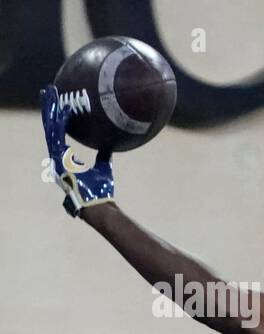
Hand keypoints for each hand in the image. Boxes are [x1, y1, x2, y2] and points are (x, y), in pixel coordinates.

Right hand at [40, 85, 114, 217]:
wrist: (98, 205)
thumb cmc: (101, 191)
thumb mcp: (104, 168)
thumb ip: (103, 156)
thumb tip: (108, 146)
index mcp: (66, 159)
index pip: (60, 134)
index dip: (59, 120)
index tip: (59, 106)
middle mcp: (58, 157)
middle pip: (52, 128)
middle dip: (50, 110)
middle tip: (49, 93)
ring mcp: (57, 159)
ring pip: (51, 129)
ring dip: (51, 111)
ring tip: (50, 95)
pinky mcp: (59, 161)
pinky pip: (58, 138)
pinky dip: (60, 124)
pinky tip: (62, 111)